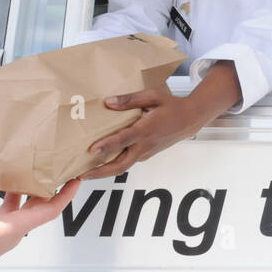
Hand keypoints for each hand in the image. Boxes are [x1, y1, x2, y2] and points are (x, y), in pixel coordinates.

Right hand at [0, 159, 79, 267]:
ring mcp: (0, 231)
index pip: (52, 209)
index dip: (66, 194)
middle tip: (49, 171)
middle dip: (44, 188)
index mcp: (19, 226)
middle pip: (36, 206)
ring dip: (21, 190)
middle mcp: (13, 229)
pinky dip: (1, 197)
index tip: (75, 180)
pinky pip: (0, 210)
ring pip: (17, 207)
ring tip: (22, 172)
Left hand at [81, 87, 204, 179]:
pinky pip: (127, 162)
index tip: (91, 150)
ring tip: (84, 173)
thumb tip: (107, 102)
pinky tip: (100, 163)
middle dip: (99, 172)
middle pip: (120, 165)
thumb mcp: (153, 96)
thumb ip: (130, 99)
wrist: (191, 119)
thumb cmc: (172, 106)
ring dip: (103, 171)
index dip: (107, 145)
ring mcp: (146, 152)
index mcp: (146, 129)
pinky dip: (112, 165)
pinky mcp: (146, 154)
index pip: (123, 139)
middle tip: (80, 175)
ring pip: (122, 167)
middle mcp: (145, 145)